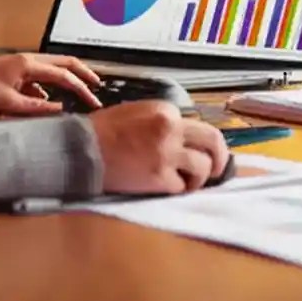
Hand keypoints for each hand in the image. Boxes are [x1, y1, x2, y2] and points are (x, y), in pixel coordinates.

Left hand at [0, 53, 101, 115]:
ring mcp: (21, 65)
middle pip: (64, 63)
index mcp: (28, 64)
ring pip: (52, 69)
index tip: (93, 101)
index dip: (81, 89)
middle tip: (97, 84)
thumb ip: (37, 107)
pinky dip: (48, 87)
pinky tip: (47, 100)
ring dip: (66, 79)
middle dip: (82, 73)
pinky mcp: (15, 72)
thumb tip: (60, 109)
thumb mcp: (8, 104)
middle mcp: (27, 60)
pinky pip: (38, 78)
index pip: (64, 76)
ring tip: (77, 93)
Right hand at [90, 100, 229, 194]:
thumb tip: (187, 138)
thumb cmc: (104, 132)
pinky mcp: (159, 177)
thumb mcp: (138, 114)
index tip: (200, 152)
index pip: (199, 126)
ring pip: (204, 167)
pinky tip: (166, 187)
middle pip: (214, 142)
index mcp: (167, 111)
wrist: (80, 150)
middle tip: (218, 169)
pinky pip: (182, 186)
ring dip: (199, 178)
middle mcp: (171, 129)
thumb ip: (164, 123)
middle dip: (221, 158)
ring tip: (187, 181)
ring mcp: (167, 154)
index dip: (201, 142)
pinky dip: (177, 189)